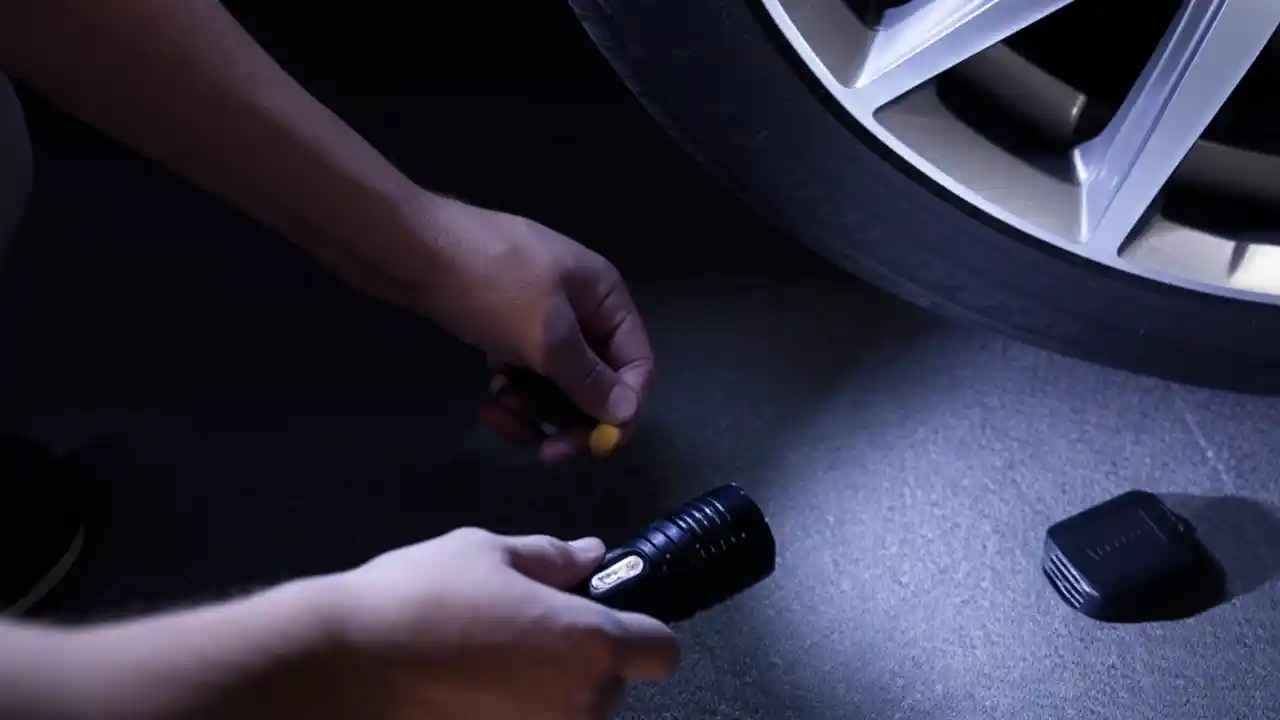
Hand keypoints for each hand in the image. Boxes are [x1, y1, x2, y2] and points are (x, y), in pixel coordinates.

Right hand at [326, 528, 679, 718]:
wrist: (341, 669)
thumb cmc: (422, 598)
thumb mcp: (486, 553)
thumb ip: (552, 558)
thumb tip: (593, 554)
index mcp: (587, 646)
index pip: (660, 651)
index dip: (640, 631)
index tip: (603, 618)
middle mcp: (579, 706)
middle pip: (613, 687)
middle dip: (582, 662)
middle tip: (524, 634)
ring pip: (572, 714)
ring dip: (548, 694)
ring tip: (489, 664)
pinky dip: (513, 712)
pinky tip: (470, 691)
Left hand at [412, 196, 653, 462]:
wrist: (407, 249)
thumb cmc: (488, 285)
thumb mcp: (545, 337)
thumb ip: (588, 379)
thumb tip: (625, 412)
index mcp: (604, 296)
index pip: (636, 363)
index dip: (621, 408)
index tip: (591, 446)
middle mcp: (580, 305)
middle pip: (597, 379)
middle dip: (572, 417)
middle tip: (546, 453)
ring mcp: (540, 314)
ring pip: (557, 381)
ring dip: (535, 409)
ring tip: (498, 414)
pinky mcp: (505, 324)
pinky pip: (525, 370)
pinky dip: (512, 391)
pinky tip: (487, 400)